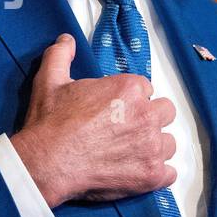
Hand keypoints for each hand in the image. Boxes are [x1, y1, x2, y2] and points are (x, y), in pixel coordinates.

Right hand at [10, 33, 176, 207]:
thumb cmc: (50, 123)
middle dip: (149, 119)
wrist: (47, 162)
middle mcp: (146, 115)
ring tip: (131, 153)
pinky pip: (169, 174)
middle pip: (165, 113)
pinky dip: (156, 174)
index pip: (147, 89)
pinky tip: (138, 172)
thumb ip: (61, 55)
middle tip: (126, 130)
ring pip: (168, 144)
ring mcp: (151, 147)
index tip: (118, 110)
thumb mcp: (50, 80)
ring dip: (154, 147)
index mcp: (129, 89)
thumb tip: (66, 41)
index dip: (132, 99)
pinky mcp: (151, 175)